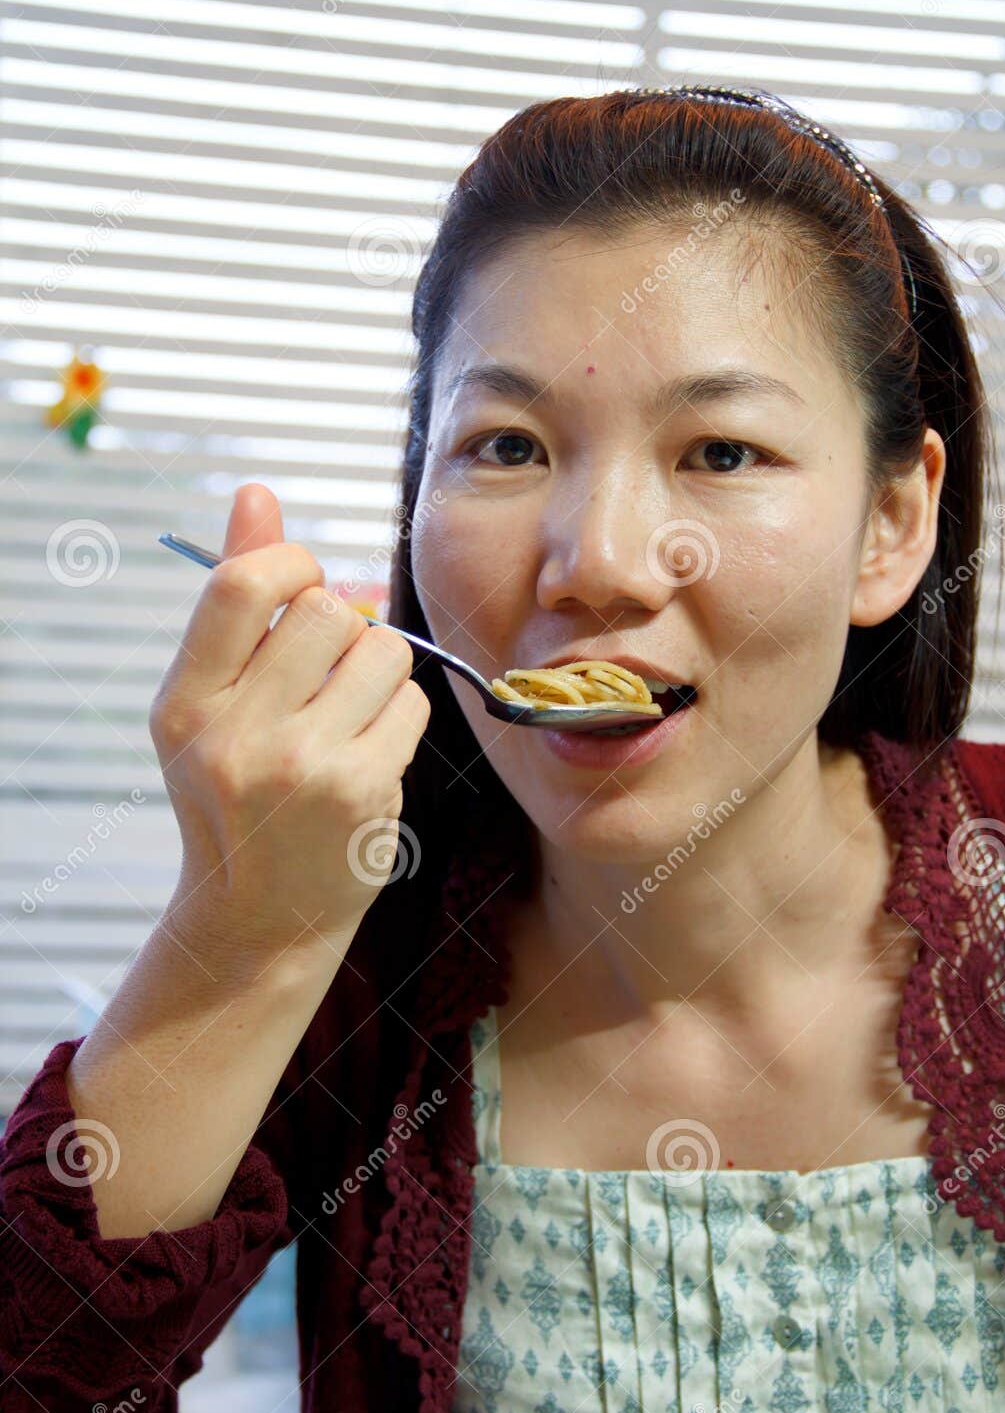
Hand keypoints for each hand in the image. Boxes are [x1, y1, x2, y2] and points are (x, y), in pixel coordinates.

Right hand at [150, 483, 429, 955]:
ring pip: (383, 650)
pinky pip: (411, 703)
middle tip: (331, 666)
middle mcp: (236, 733)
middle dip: (345, 623)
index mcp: (186, 702)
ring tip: (352, 709)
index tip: (304, 584)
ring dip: (380, 668)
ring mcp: (301, 765)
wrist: (260, 918)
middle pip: (328, 610)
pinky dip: (401, 716)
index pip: (242, 584)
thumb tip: (258, 494)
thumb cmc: (238, 794)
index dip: (291, 562)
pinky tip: (372, 749)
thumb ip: (238, 601)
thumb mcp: (211, 704)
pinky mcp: (361, 791)